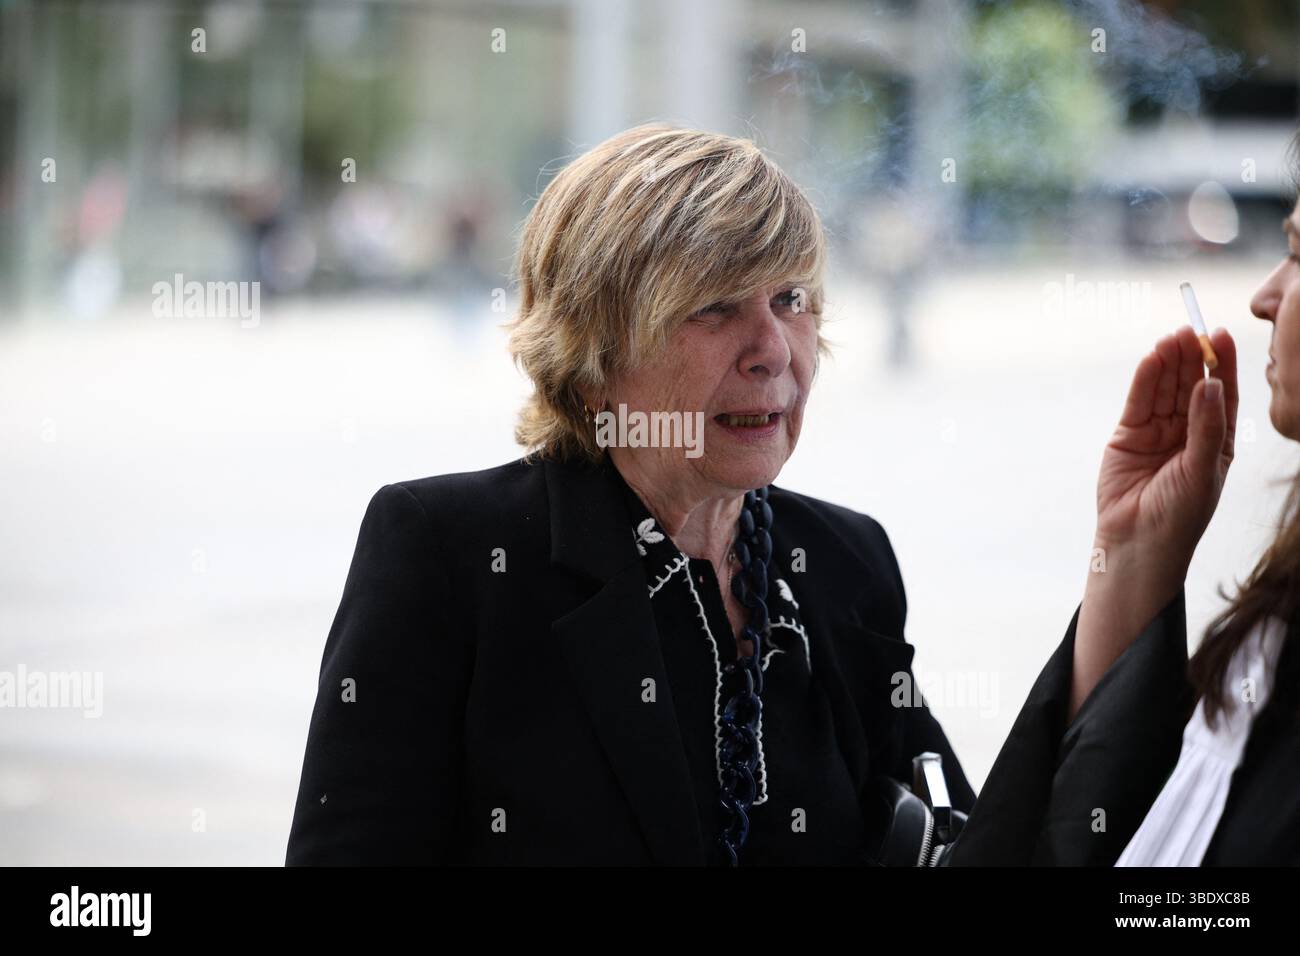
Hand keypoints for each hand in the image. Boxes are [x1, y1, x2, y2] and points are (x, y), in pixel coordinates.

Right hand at [1093, 325, 1236, 581]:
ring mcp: (1156, 433)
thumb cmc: (1180, 516)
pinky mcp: (1127, 436)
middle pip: (1190, 385)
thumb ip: (1207, 426)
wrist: (1137, 544)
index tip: (1222, 334)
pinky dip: (1144, 380)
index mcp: (1217, 441)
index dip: (1222, 364)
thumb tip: (1210, 384)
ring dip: (1168, 363)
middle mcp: (1187, 432)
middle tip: (1191, 329)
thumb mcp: (1204, 469)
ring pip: (1164, 389)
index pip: (1222, 394)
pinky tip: (1151, 359)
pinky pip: (1138, 402)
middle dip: (1192, 357)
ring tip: (1171, 337)